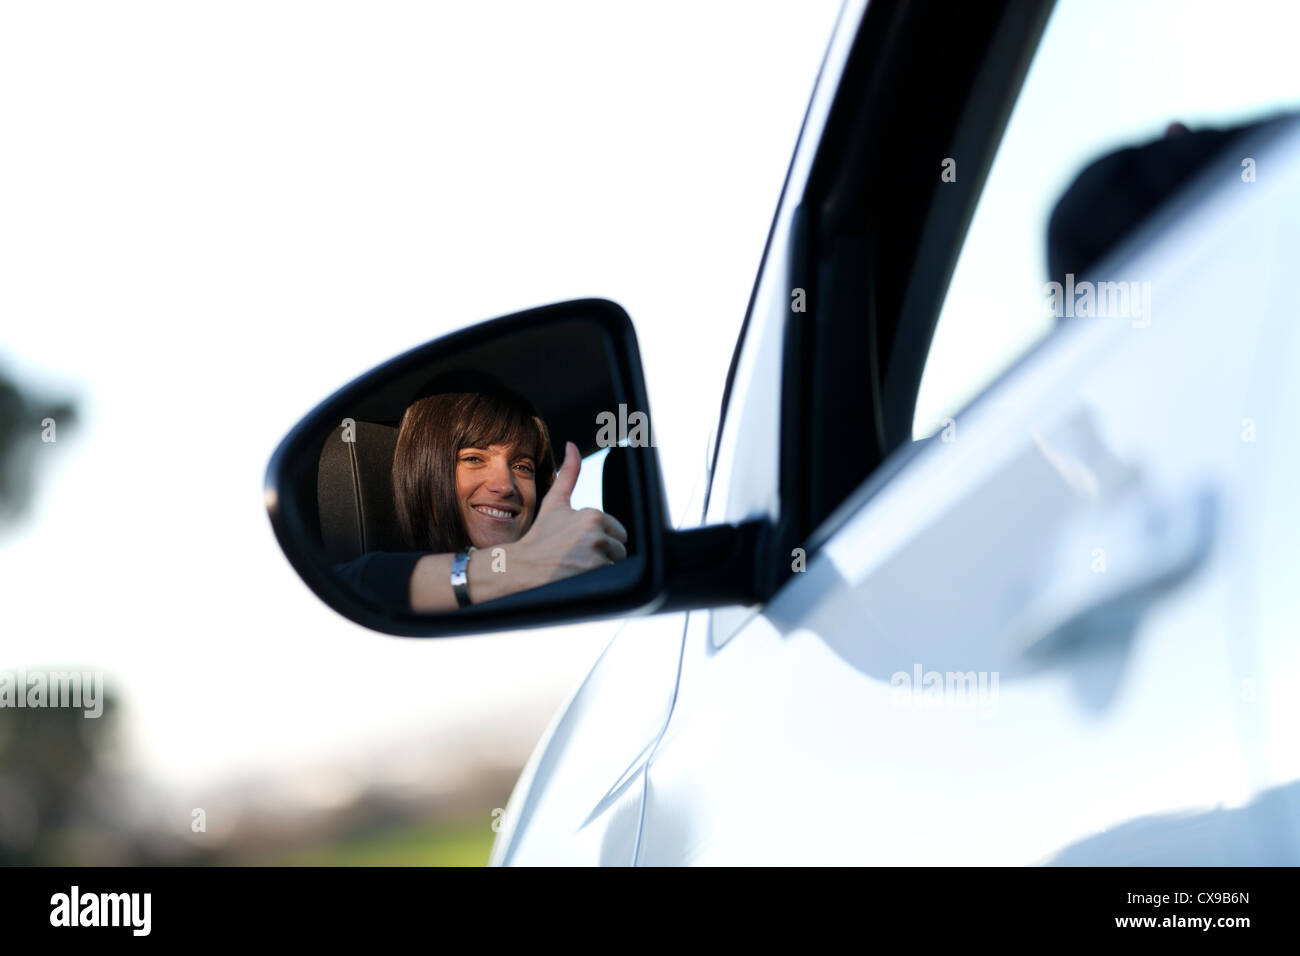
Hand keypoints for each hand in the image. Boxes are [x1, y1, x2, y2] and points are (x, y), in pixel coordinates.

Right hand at [507, 441, 627, 587]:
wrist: (521, 567)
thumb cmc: (540, 535)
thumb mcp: (555, 503)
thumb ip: (569, 473)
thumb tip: (572, 445)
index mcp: (593, 515)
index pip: (618, 533)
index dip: (600, 540)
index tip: (577, 543)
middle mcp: (597, 534)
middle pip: (620, 550)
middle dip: (603, 554)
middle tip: (577, 556)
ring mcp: (596, 556)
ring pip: (615, 564)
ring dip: (600, 568)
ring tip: (576, 567)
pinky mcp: (593, 575)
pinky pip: (610, 579)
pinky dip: (597, 580)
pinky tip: (577, 577)